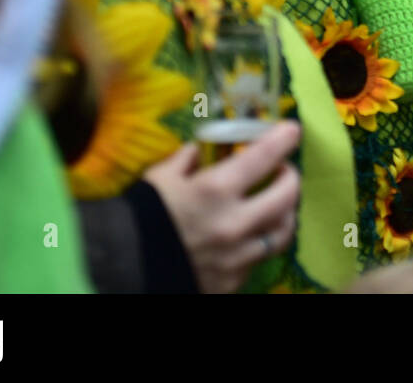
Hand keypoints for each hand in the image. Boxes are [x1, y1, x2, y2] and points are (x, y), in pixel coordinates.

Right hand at [144, 120, 300, 293]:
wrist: (121, 270)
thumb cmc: (139, 218)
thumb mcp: (159, 180)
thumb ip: (185, 161)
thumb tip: (198, 153)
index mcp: (215, 191)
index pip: (263, 157)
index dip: (282, 140)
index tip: (292, 130)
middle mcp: (234, 223)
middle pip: (287, 196)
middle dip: (291, 178)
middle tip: (284, 170)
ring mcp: (237, 257)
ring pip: (282, 232)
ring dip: (284, 213)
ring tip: (277, 205)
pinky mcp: (233, 282)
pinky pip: (257, 259)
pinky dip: (257, 243)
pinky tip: (248, 237)